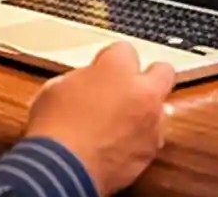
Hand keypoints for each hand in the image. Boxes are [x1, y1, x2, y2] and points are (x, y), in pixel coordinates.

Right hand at [23, 42, 175, 195]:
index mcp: (116, 68)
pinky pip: (152, 137)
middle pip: (163, 70)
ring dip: (145, 110)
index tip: (103, 67)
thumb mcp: (57, 88)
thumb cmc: (54, 128)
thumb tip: (86, 82)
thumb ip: (82, 78)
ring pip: (161, 107)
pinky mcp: (150, 150)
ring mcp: (151, 123)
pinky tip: (120, 141)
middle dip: (149, 76)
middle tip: (129, 85)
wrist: (62, 168)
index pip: (125, 49)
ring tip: (121, 119)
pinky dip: (140, 137)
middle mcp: (141, 91)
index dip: (112, 59)